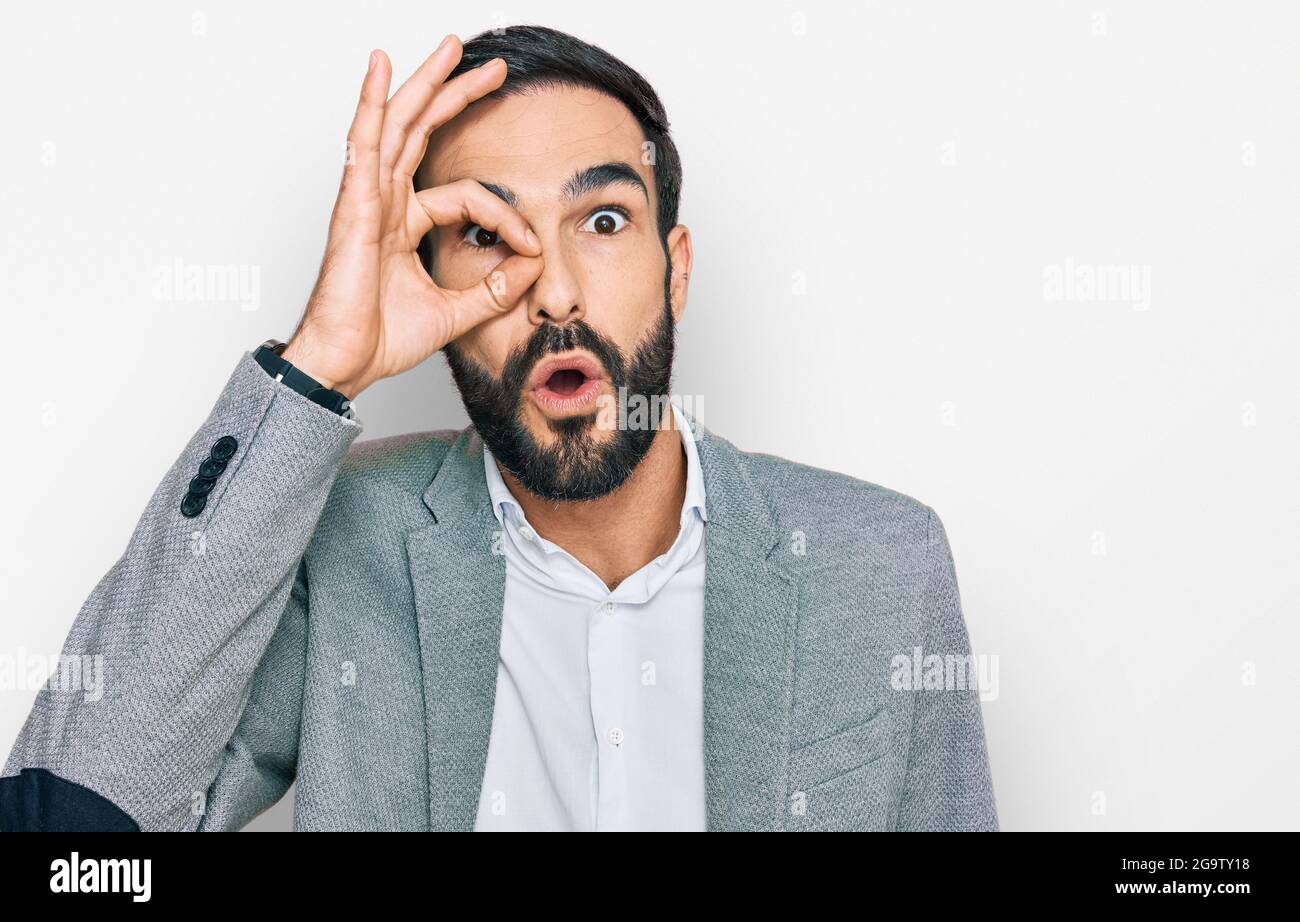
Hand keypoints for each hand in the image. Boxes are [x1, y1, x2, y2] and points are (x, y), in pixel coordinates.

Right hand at [282, 37, 543, 398]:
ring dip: (424, 83)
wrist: (346, 365)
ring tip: (449, 47)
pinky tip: (380, 69)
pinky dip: (372, 103)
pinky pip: (364, 144)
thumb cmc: (381, 339)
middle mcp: (385, 203)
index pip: (468, 197)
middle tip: (491, 66)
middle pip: (423, 133)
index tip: (532, 245)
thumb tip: (533, 264)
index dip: (506, 216)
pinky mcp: (353, 207)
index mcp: (404, 223)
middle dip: (456, 95)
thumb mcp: (457, 312)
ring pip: (398, 125)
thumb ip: (495, 289)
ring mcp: (366, 200)